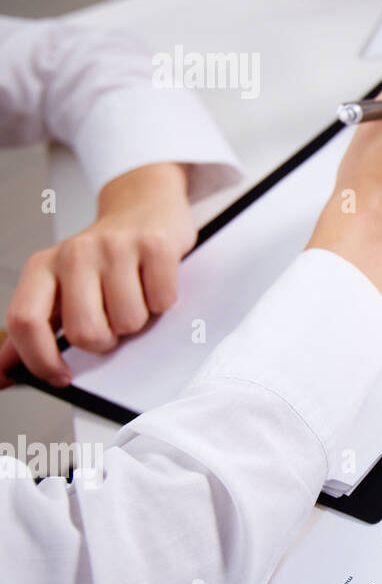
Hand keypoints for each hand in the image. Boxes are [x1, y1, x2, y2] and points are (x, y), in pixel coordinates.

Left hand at [1, 163, 194, 387]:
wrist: (143, 206)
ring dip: (138, 322)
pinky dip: (163, 303)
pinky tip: (154, 284)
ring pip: (129, 322)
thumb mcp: (60, 287)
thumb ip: (33, 329)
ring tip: (136, 298)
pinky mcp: (155, 245)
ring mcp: (116, 246)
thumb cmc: (103, 256)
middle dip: (107, 340)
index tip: (62, 376)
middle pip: (86, 332)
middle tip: (111, 322)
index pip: (26, 321)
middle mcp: (74, 253)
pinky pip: (162, 301)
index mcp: (42, 266)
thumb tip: (3, 375)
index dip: (41, 358)